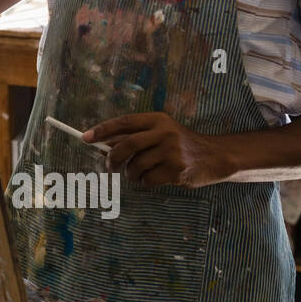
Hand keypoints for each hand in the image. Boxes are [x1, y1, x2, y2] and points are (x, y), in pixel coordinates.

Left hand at [82, 112, 227, 187]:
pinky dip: (144, 182)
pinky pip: (148, 180)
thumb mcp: (161, 131)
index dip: (103, 130)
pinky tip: (153, 178)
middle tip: (109, 167)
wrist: (214, 157)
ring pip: (135, 166)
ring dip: (131, 174)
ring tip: (138, 174)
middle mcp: (164, 132)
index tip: (86, 137)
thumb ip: (137, 135)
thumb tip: (103, 143)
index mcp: (157, 119)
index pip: (124, 122)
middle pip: (126, 145)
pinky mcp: (176, 170)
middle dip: (112, 158)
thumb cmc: (181, 144)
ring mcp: (171, 151)